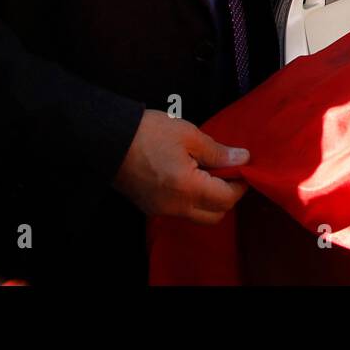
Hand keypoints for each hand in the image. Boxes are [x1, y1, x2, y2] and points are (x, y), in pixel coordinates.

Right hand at [113, 110, 249, 223]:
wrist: (107, 140)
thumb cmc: (149, 133)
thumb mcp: (189, 135)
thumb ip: (218, 152)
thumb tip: (242, 159)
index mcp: (187, 189)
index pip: (227, 199)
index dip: (240, 184)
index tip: (242, 166)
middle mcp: (175, 207)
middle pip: (216, 215)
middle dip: (228, 195)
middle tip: (227, 170)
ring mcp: (161, 210)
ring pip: (199, 216)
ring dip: (210, 199)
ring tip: (208, 171)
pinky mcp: (150, 207)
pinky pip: (181, 211)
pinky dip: (193, 199)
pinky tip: (190, 175)